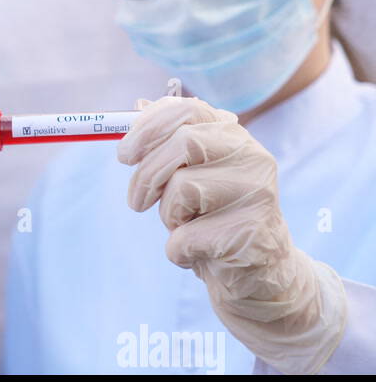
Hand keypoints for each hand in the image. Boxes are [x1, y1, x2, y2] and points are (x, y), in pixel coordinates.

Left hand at [117, 96, 345, 373]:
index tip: (124, 155)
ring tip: (185, 227)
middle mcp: (252, 156)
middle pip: (183, 144)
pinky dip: (178, 249)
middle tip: (136, 202)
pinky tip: (198, 254)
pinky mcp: (251, 233)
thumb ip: (166, 143)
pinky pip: (186, 236)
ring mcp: (257, 193)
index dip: (147, 128)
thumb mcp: (189, 176)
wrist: (256, 275)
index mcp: (233, 136)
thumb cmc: (212, 219)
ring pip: (183, 188)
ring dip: (167, 216)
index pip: (187, 110)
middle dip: (146, 175)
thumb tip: (137, 106)